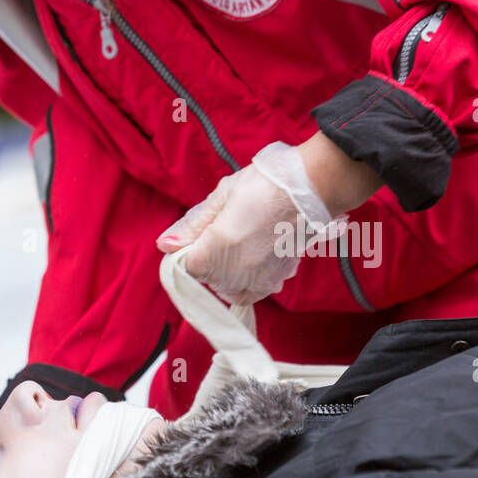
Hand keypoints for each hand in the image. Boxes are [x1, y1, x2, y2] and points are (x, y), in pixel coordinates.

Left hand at [155, 140, 344, 305]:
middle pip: (206, 279)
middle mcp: (235, 271)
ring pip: (227, 289)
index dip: (189, 251)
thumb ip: (191, 225)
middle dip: (208, 260)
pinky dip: (246, 284)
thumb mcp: (221, 196)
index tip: (200, 236)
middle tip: (226, 232)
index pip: (186, 267)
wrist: (313, 186)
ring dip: (226, 274)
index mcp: (216, 248)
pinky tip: (251, 262)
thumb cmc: (265, 183)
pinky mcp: (276, 280)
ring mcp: (257, 279)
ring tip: (240, 245)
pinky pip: (250, 294)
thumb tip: (165, 244)